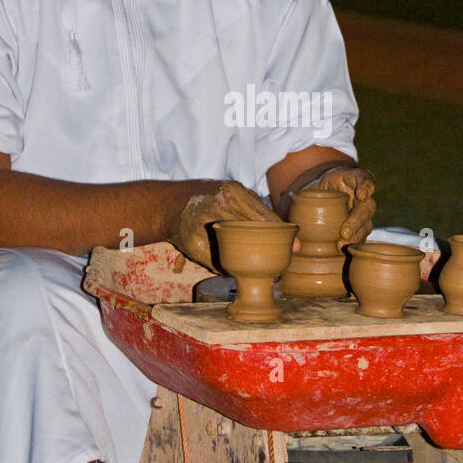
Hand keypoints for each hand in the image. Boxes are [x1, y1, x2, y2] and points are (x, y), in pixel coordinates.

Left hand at [170, 179, 285, 270]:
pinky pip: (254, 206)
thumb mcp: (195, 246)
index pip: (261, 220)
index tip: (294, 248)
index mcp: (224, 202)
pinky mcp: (235, 189)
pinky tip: (270, 234)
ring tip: (286, 243)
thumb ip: (218, 260)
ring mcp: (235, 187)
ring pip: (262, 209)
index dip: (278, 235)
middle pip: (266, 213)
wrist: (166, 204)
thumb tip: (240, 275)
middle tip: (296, 248)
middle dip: (281, 232)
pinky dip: (262, 220)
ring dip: (272, 226)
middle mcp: (233, 190)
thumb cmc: (180, 227)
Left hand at [306, 166, 376, 245]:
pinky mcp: (360, 228)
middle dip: (357, 220)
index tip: (361, 195)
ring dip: (356, 235)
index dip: (366, 186)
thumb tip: (289, 207)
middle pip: (367, 206)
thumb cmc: (315, 191)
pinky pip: (362, 235)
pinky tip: (343, 249)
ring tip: (341, 245)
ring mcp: (364, 213)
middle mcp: (362, 196)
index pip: (364, 178)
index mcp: (352, 179)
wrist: (318, 201)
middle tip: (344, 233)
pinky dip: (354, 242)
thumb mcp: (308, 188)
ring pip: (367, 223)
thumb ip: (302, 196)